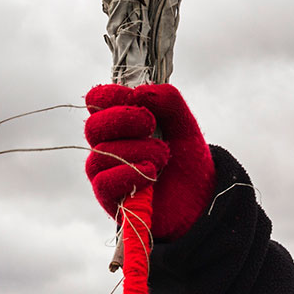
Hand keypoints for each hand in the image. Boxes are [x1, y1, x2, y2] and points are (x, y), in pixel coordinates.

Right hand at [84, 84, 215, 241]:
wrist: (200, 200)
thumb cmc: (186, 160)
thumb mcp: (184, 125)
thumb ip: (168, 101)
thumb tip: (139, 92)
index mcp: (119, 124)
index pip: (96, 101)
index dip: (112, 95)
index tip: (137, 99)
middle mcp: (107, 146)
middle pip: (93, 126)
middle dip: (124, 120)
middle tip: (151, 125)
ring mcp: (106, 173)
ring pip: (101, 154)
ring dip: (136, 151)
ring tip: (163, 157)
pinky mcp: (110, 200)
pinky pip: (104, 183)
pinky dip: (127, 174)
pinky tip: (150, 172)